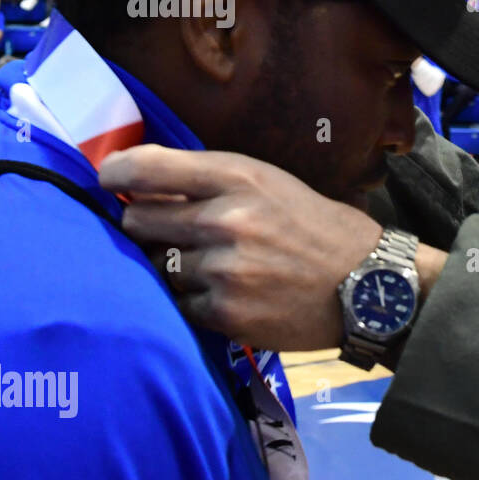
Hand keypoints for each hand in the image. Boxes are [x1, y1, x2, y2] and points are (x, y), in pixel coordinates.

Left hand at [98, 145, 382, 349]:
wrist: (369, 285)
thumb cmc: (319, 229)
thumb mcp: (272, 184)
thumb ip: (212, 181)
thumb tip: (141, 183)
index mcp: (239, 178)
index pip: (145, 167)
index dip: (114, 174)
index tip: (109, 182)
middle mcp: (226, 219)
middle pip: (138, 220)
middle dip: (148, 227)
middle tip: (172, 234)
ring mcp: (224, 269)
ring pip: (157, 266)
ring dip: (173, 267)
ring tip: (214, 268)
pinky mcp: (226, 312)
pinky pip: (180, 304)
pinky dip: (196, 301)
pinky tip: (229, 295)